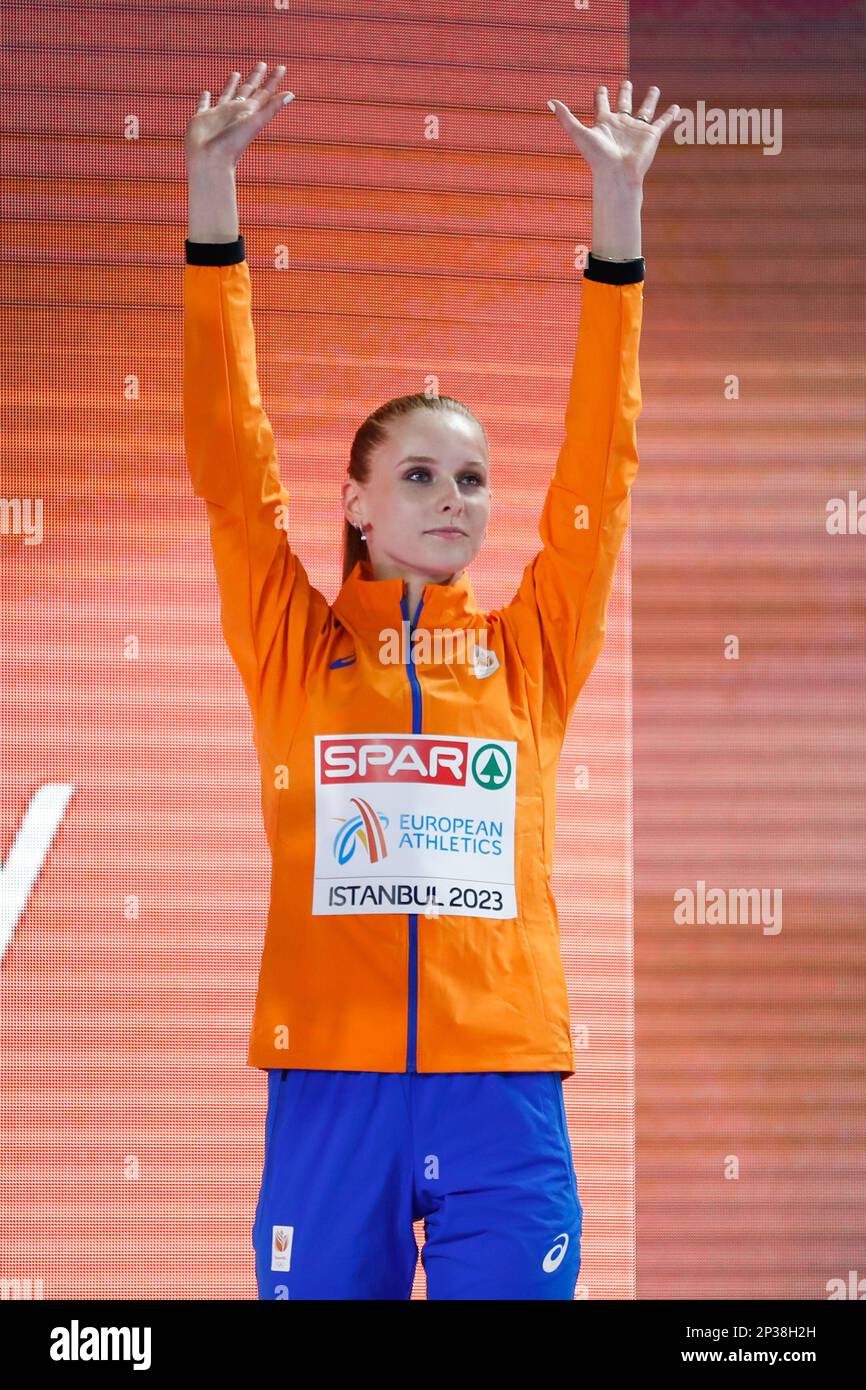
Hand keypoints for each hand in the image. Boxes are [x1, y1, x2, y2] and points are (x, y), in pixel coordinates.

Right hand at [184, 61, 293, 170]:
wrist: (210, 160)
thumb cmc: (232, 144)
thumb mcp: (254, 123)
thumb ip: (271, 108)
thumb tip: (291, 94)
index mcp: (249, 113)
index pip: (264, 93)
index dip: (273, 81)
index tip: (281, 68)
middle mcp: (235, 112)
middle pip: (248, 90)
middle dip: (255, 77)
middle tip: (261, 63)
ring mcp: (219, 115)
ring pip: (227, 95)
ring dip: (232, 85)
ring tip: (236, 73)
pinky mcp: (202, 118)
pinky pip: (204, 105)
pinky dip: (205, 99)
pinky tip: (206, 92)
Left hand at [548, 81, 678, 186]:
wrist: (617, 175)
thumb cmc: (597, 157)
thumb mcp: (579, 133)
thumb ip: (566, 117)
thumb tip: (550, 101)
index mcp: (604, 123)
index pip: (602, 104)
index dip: (601, 95)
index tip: (601, 88)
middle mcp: (621, 124)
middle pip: (623, 103)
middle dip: (624, 92)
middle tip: (625, 82)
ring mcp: (636, 129)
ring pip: (645, 109)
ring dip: (650, 99)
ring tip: (654, 89)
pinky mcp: (651, 135)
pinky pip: (663, 122)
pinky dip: (670, 115)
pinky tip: (676, 108)